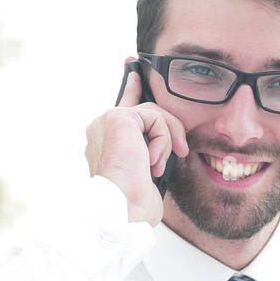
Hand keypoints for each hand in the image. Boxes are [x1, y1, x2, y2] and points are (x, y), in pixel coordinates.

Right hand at [85, 65, 188, 226]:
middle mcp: (100, 128)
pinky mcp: (118, 119)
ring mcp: (106, 121)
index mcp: (103, 140)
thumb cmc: (132, 203)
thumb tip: (171, 142)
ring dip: (165, 142)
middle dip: (167, 128)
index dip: (131, 88)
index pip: (122, 107)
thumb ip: (150, 150)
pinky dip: (161, 140)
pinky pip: (155, 118)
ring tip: (157, 167)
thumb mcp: (146, 172)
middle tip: (180, 150)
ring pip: (153, 114)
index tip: (133, 68)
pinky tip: (151, 162)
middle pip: (145, 110)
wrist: (122, 212)